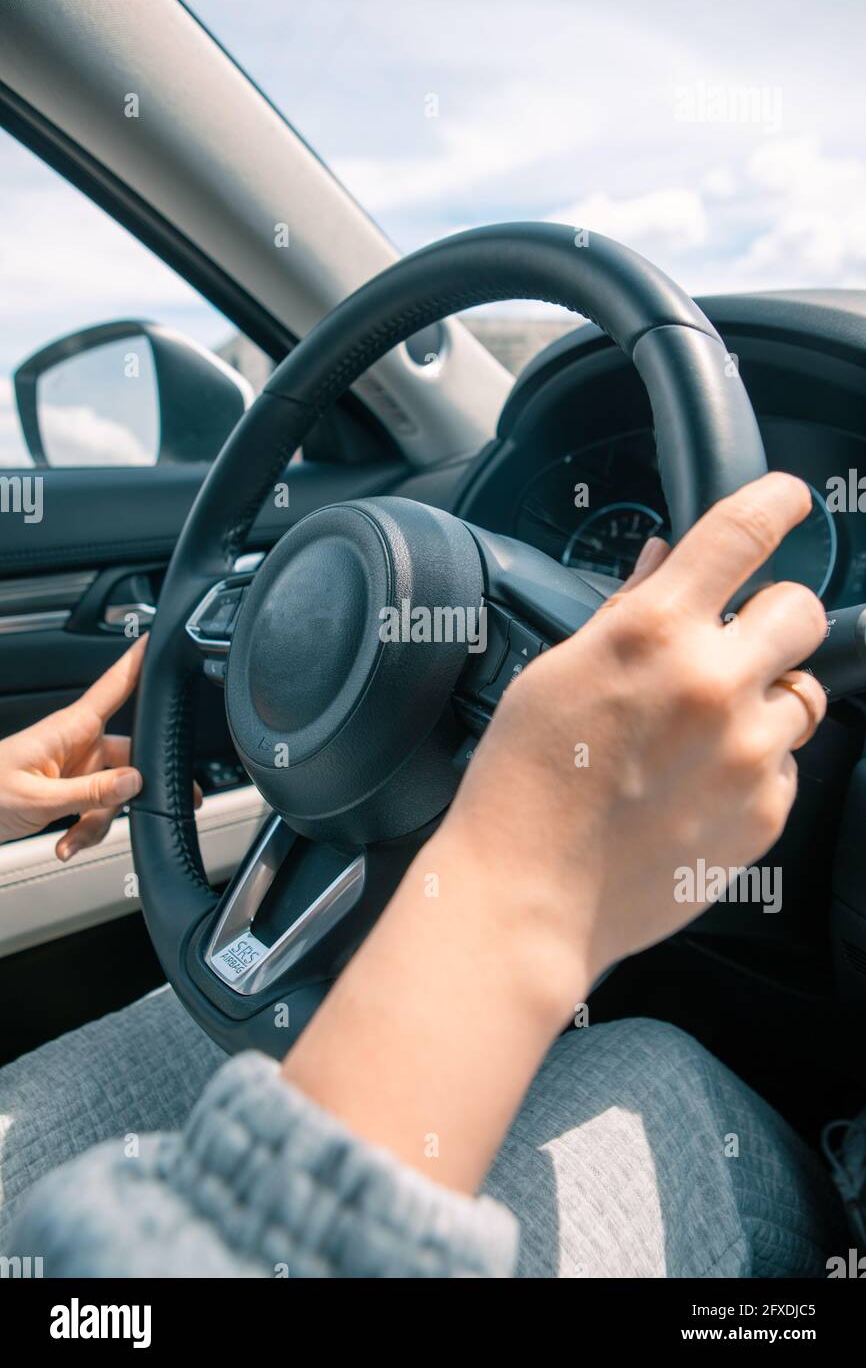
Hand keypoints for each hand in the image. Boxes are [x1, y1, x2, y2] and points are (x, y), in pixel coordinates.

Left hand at [0, 637, 149, 859]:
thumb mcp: (37, 797)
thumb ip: (90, 791)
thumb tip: (135, 780)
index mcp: (68, 728)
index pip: (114, 686)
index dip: (139, 662)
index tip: (163, 641)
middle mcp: (75, 744)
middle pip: (128, 754)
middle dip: (137, 786)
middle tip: (156, 803)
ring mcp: (74, 768)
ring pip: (114, 790)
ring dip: (98, 820)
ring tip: (73, 839)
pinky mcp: (68, 791)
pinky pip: (94, 808)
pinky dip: (84, 830)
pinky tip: (66, 844)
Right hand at [442, 471, 826, 997]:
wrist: (531, 894)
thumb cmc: (524, 784)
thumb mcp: (555, 674)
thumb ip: (623, 612)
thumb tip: (664, 563)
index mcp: (653, 633)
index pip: (744, 532)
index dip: (777, 502)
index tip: (790, 499)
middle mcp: (715, 683)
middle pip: (800, 610)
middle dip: (771, 616)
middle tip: (736, 641)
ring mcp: (749, 753)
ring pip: (806, 692)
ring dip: (768, 694)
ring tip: (712, 727)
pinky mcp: (765, 813)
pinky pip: (789, 763)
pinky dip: (758, 762)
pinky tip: (702, 782)